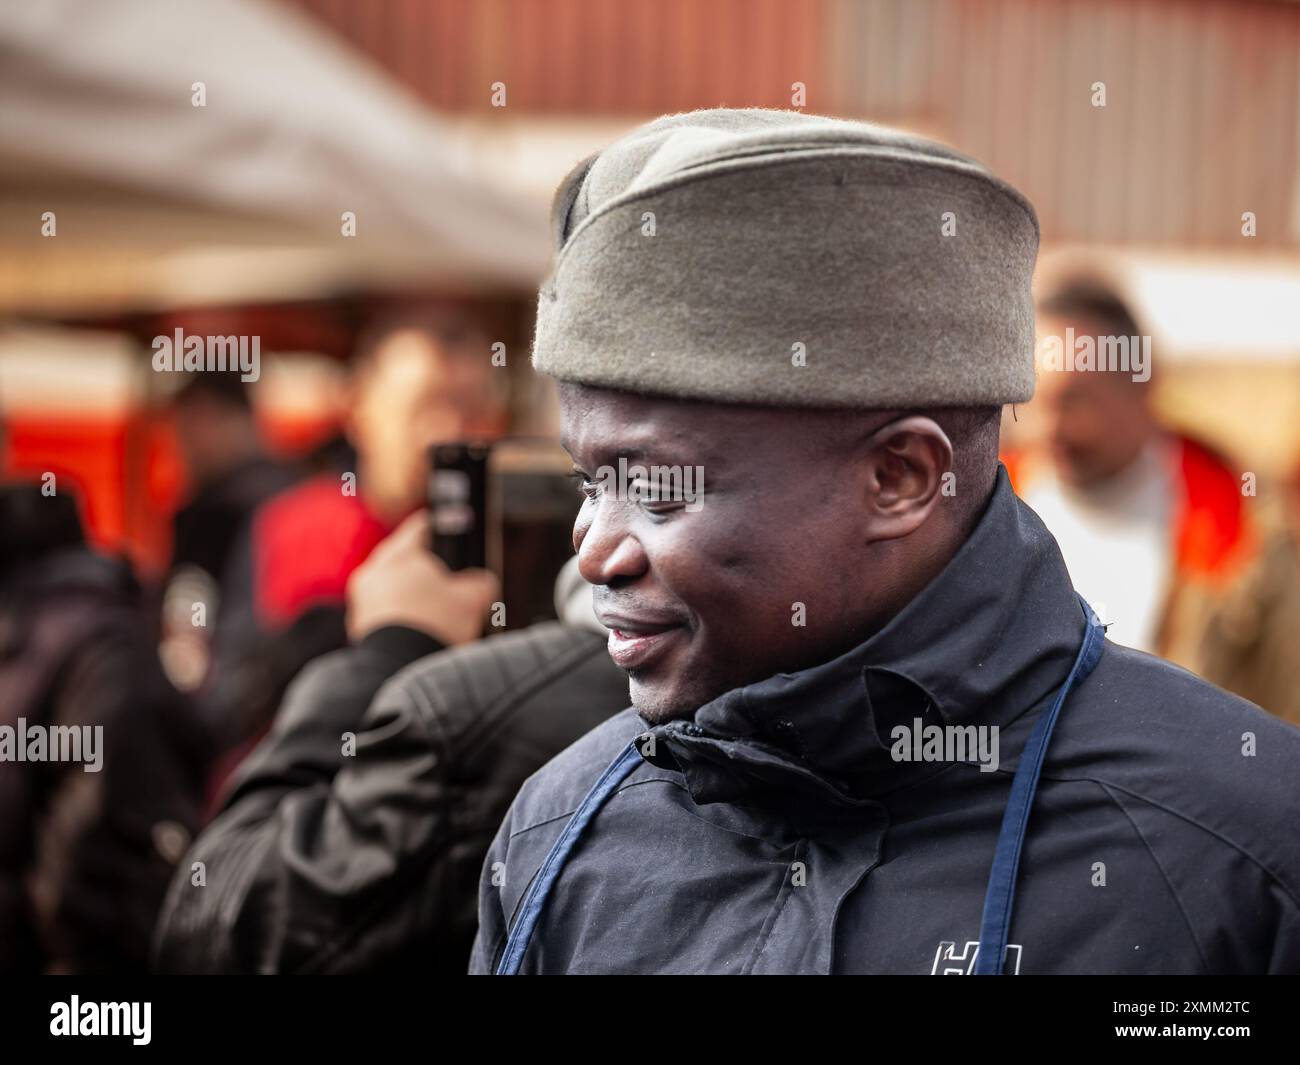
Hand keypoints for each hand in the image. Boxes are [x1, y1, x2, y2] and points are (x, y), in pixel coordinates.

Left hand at [346, 511, 499, 645]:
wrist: (400, 670)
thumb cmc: (435, 625)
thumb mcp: (472, 599)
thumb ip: (480, 584)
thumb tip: (481, 583)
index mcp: (398, 555)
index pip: (419, 530)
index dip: (436, 527)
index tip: (444, 525)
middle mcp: (373, 574)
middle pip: (402, 561)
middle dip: (423, 569)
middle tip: (444, 576)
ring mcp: (361, 603)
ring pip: (391, 590)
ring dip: (411, 596)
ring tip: (435, 611)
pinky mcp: (359, 630)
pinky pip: (384, 615)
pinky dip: (401, 619)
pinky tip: (420, 631)